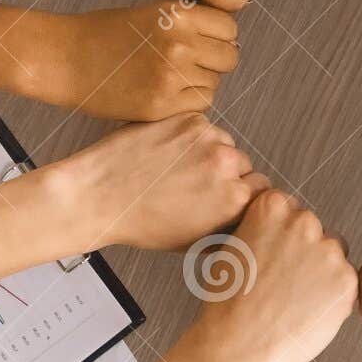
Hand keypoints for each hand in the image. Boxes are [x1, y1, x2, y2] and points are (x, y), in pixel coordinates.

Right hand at [32, 2, 240, 120]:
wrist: (65, 59)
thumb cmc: (102, 34)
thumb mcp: (151, 14)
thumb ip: (187, 23)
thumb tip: (224, 37)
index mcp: (177, 15)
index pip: (229, 28)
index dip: (220, 37)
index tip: (209, 43)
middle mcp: (179, 44)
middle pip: (228, 58)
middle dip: (214, 62)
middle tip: (192, 65)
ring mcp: (171, 76)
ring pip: (213, 84)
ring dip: (199, 83)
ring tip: (171, 79)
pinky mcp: (161, 105)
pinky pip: (198, 106)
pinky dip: (187, 102)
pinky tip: (166, 94)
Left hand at [44, 114, 267, 250]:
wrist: (99, 195)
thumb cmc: (141, 223)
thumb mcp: (193, 242)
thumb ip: (229, 231)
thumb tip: (247, 225)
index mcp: (233, 200)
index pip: (261, 188)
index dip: (242, 194)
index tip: (227, 195)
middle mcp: (225, 165)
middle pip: (244, 164)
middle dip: (227, 173)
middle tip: (196, 183)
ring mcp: (206, 138)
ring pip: (224, 142)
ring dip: (209, 152)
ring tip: (178, 168)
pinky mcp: (187, 119)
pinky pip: (202, 126)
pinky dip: (189, 137)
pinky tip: (167, 153)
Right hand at [173, 190, 357, 361]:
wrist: (238, 349)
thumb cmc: (227, 304)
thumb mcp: (232, 248)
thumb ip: (260, 228)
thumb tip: (278, 227)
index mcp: (273, 207)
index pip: (290, 209)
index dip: (281, 237)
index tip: (273, 256)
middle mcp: (304, 222)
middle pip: (314, 230)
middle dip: (304, 251)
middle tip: (283, 283)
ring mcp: (328, 251)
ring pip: (333, 254)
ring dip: (321, 271)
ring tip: (294, 300)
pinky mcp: (347, 281)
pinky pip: (345, 281)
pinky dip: (332, 295)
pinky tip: (308, 311)